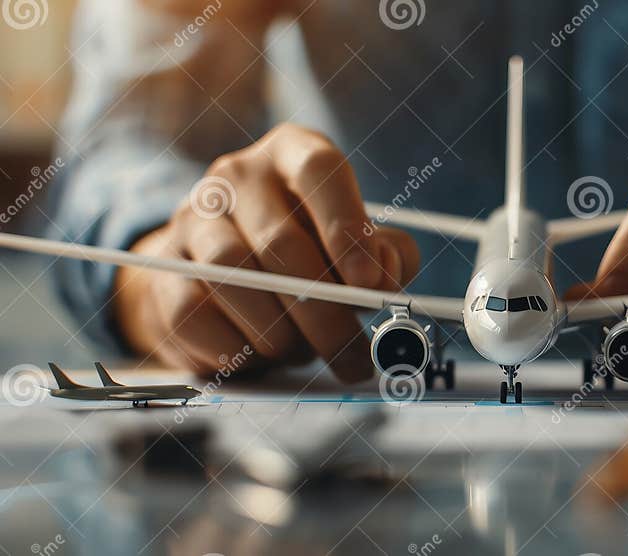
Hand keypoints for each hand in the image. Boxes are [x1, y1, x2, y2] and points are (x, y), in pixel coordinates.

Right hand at [114, 123, 418, 380]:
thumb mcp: (357, 244)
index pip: (319, 170)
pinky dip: (233, 347)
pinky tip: (257, 354)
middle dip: (325, 311)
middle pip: (280, 241)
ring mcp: (192, 218)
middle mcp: (237, 175)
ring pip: (234, 279)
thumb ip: (387, 255)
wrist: (223, 271)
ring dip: (278, 331)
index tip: (369, 284)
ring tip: (301, 350)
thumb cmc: (310, 254)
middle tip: (353, 356)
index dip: (346, 227)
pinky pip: (194, 315)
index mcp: (292, 153)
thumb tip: (383, 275)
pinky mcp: (163, 267)